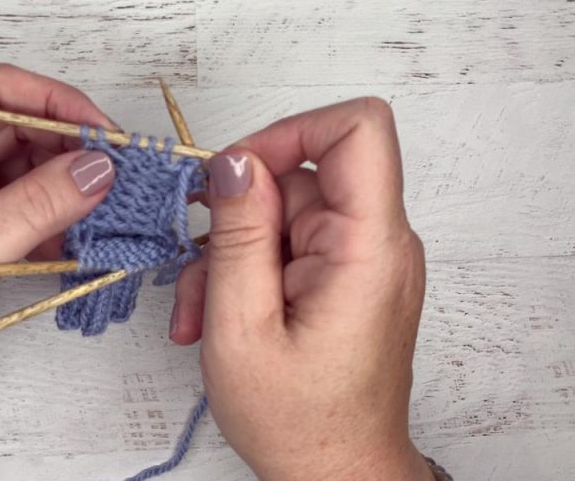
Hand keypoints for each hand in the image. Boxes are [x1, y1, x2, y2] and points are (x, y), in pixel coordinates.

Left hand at [0, 64, 118, 430]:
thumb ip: (32, 207)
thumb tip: (97, 167)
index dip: (54, 103)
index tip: (104, 130)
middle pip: (20, 129)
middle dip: (70, 149)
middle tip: (120, 176)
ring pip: (30, 171)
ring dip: (70, 189)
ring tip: (108, 212)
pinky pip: (31, 211)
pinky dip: (60, 223)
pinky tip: (82, 242)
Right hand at [169, 98, 433, 479]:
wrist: (336, 475)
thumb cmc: (299, 422)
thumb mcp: (242, 325)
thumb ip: (239, 234)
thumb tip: (235, 161)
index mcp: (367, 248)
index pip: (358, 128)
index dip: (290, 131)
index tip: (237, 172)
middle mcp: (377, 243)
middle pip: (300, 177)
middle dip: (234, 218)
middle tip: (196, 271)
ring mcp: (362, 260)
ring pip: (281, 215)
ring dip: (229, 256)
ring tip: (199, 313)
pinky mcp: (345, 276)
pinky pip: (287, 245)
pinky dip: (246, 273)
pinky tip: (217, 316)